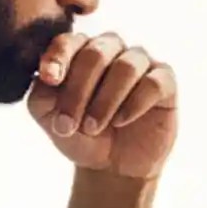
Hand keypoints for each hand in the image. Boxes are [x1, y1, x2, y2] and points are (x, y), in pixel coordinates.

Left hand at [28, 33, 177, 179]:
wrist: (112, 166)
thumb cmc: (80, 134)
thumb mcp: (49, 117)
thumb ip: (41, 92)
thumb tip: (46, 74)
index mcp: (80, 50)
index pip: (69, 41)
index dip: (58, 58)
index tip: (50, 80)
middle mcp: (111, 49)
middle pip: (95, 53)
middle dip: (78, 91)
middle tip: (67, 124)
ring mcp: (140, 63)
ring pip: (126, 66)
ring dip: (105, 101)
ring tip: (92, 127)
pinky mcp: (165, 82)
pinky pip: (153, 82)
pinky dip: (134, 103)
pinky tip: (121, 122)